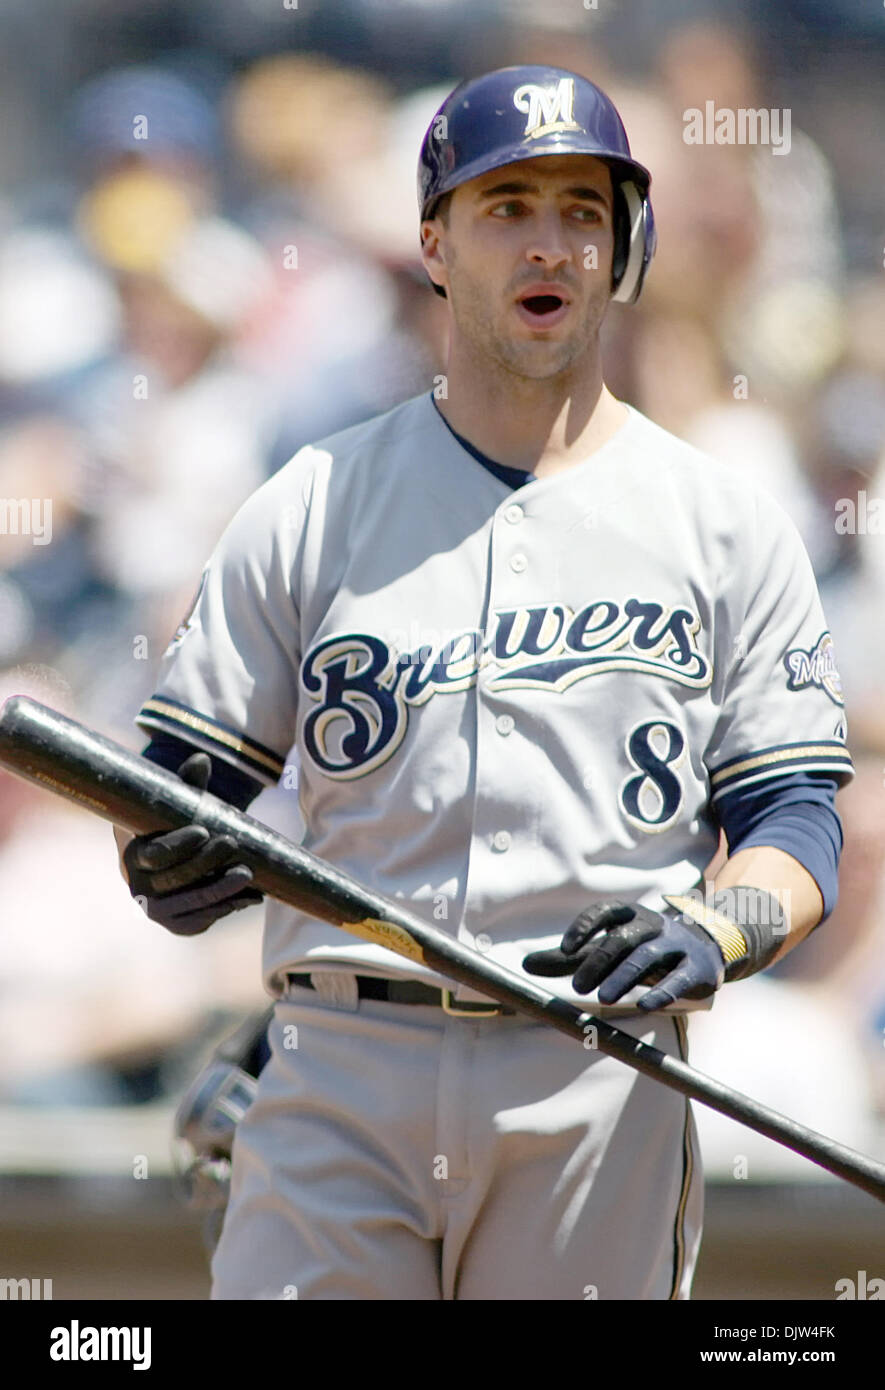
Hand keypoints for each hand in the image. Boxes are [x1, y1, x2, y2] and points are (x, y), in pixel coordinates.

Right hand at [123, 753, 262, 935]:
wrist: (170, 854)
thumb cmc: (173, 823)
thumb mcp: (178, 802)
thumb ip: (187, 784)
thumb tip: (201, 760)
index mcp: (132, 854)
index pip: (152, 855)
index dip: (177, 845)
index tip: (203, 830)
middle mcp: (138, 885)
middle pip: (173, 880)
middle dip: (205, 864)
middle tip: (232, 845)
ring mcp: (155, 908)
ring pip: (188, 905)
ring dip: (219, 892)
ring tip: (248, 875)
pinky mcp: (175, 923)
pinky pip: (198, 921)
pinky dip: (224, 910)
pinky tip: (249, 897)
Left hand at [522, 899, 725, 1010]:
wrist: (706, 950)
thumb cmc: (644, 949)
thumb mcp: (608, 948)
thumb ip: (570, 958)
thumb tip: (524, 965)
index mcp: (629, 915)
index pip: (604, 912)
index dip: (584, 926)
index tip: (565, 949)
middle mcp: (653, 925)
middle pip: (622, 938)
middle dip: (598, 962)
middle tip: (577, 987)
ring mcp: (677, 945)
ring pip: (647, 957)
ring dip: (623, 977)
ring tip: (601, 999)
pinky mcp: (696, 969)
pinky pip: (679, 979)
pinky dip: (662, 992)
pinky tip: (643, 1006)